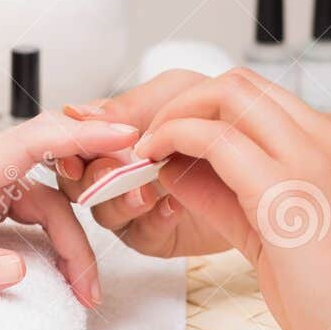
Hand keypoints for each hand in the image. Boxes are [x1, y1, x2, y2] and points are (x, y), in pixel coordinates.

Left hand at [0, 112, 138, 306]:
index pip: (30, 142)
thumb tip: (16, 269)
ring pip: (44, 204)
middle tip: (102, 269)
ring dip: (70, 244)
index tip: (122, 136)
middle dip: (87, 216)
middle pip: (50, 181)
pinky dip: (52, 245)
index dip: (80, 135)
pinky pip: (28, 218)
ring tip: (83, 291)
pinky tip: (62, 276)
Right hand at [53, 71, 231, 258]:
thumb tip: (76, 112)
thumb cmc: (219, 116)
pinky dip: (156, 219)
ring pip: (103, 212)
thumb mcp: (175, 94)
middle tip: (113, 169)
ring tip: (146, 189)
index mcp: (108, 135)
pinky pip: (141, 235)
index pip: (68, 144)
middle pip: (76, 184)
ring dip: (122, 199)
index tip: (77, 148)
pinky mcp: (155, 234)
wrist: (264, 154)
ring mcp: (131, 205)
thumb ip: (126, 105)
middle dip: (93, 177)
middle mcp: (113, 172)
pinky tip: (174, 204)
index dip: (66, 148)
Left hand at [131, 69, 330, 329]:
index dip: (203, 109)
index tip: (166, 138)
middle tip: (146, 138)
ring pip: (228, 97)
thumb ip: (229, 197)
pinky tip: (154, 165)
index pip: (258, 98)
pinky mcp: (286, 193)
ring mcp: (311, 162)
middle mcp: (327, 144)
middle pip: (239, 84)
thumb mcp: (277, 235)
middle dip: (181, 102)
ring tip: (144, 151)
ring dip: (173, 116)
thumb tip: (177, 170)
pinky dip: (175, 141)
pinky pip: (217, 141)